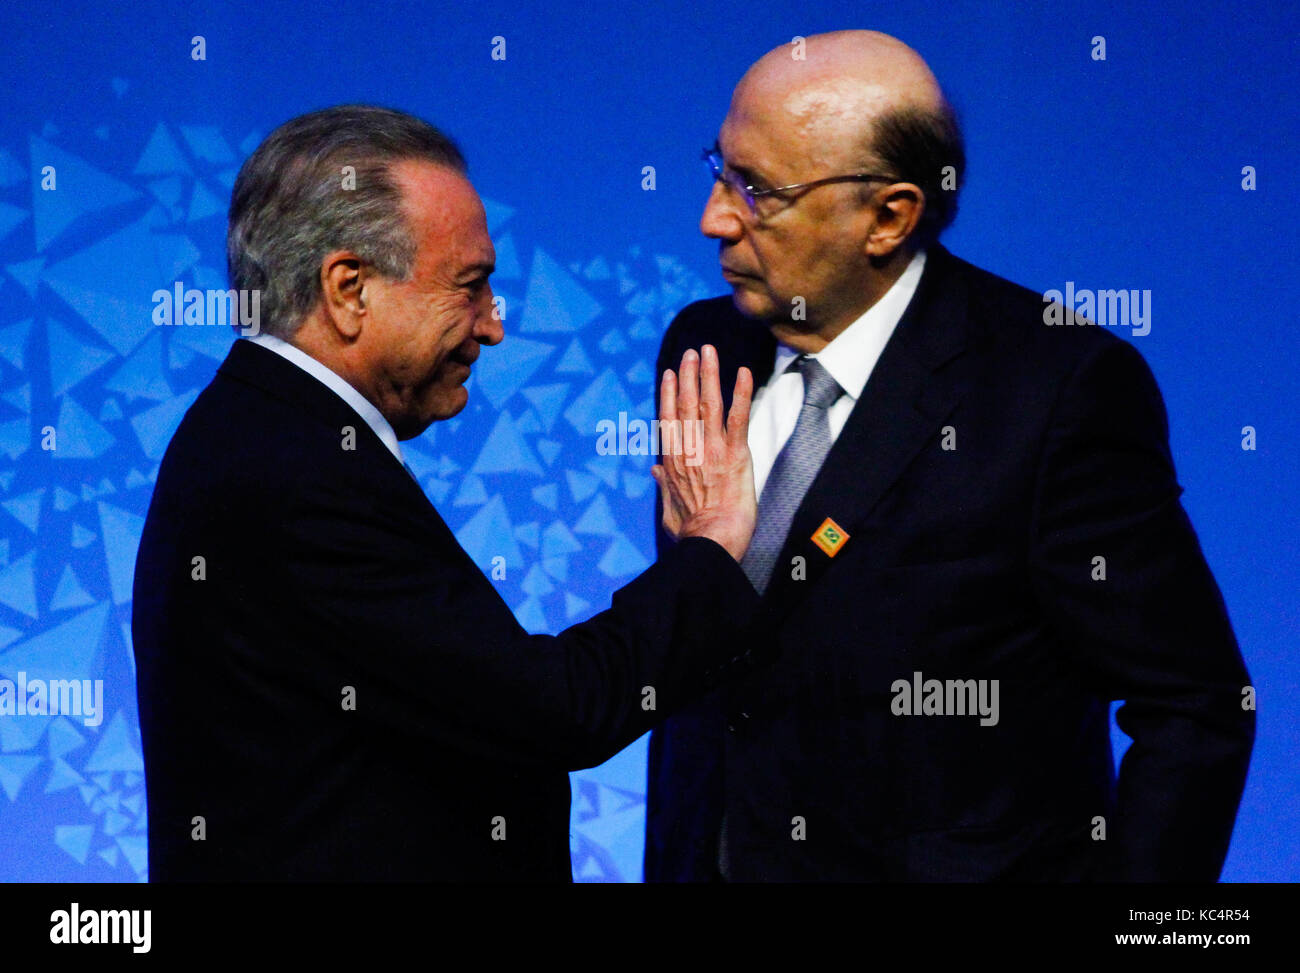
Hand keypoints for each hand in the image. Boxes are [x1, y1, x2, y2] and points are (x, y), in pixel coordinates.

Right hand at [651, 345, 755, 561]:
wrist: (710, 542)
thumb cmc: (691, 534)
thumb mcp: (668, 511)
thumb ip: (663, 488)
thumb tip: (654, 472)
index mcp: (672, 461)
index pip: (669, 419)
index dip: (670, 394)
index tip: (671, 375)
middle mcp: (688, 448)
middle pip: (687, 403)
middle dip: (689, 375)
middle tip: (692, 352)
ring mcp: (711, 448)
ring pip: (709, 403)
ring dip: (709, 374)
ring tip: (708, 351)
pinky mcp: (735, 454)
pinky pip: (738, 417)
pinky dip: (740, 393)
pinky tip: (742, 372)